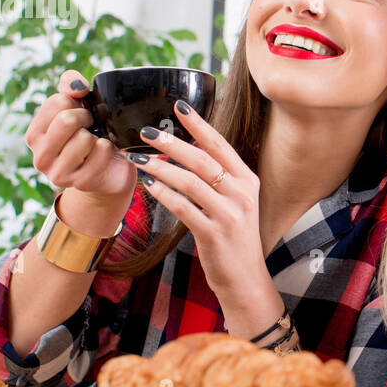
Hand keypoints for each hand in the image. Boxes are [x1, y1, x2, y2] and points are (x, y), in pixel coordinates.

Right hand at [26, 71, 135, 207]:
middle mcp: (40, 157)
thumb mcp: (78, 108)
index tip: (81, 111)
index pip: (55, 103)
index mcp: (34, 135)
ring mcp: (59, 173)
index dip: (76, 102)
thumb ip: (72, 86)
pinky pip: (101, 152)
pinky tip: (105, 152)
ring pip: (84, 138)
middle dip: (86, 117)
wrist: (109, 171)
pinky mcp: (81, 182)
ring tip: (96, 141)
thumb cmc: (90, 134)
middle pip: (67, 120)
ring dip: (97, 135)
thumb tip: (76, 86)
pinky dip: (108, 147)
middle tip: (92, 124)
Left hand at [126, 99, 277, 328]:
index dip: (199, 124)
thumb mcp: (235, 204)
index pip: (221, 145)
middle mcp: (242, 194)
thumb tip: (187, 151)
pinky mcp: (214, 234)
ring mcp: (230, 214)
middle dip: (172, 143)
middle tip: (147, 132)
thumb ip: (218, 179)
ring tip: (138, 160)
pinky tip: (149, 186)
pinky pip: (183, 208)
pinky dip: (164, 194)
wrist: (245, 280)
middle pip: (203, 159)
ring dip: (161, 168)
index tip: (179, 106)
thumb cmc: (234, 239)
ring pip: (190, 182)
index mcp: (247, 181)